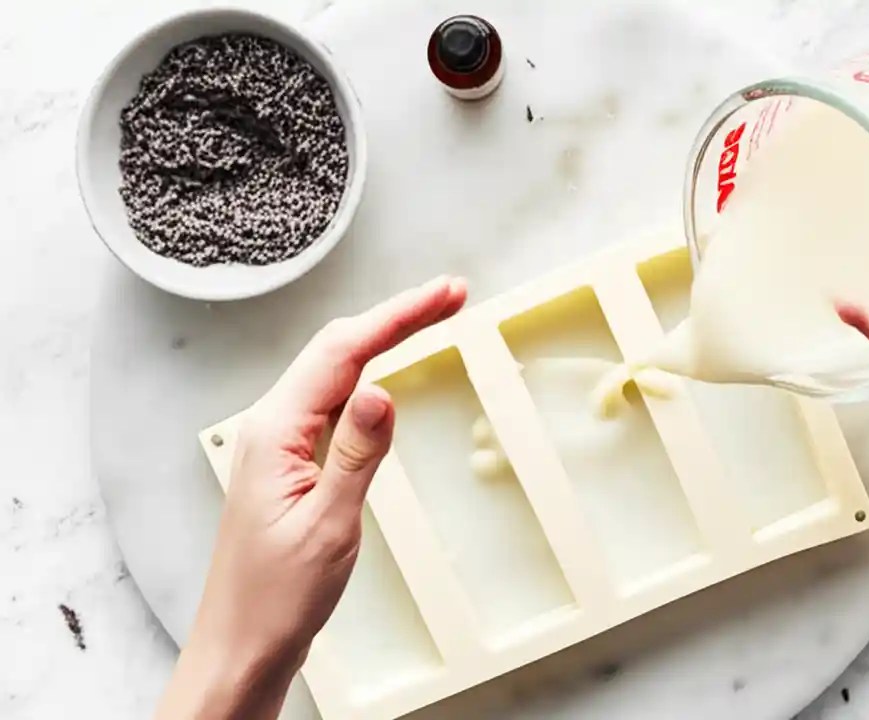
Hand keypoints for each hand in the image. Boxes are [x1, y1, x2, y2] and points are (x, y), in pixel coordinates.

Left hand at [157, 276, 466, 718]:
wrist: (241, 645)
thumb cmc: (276, 596)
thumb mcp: (328, 524)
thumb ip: (356, 453)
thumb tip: (382, 388)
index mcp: (275, 432)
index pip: (343, 351)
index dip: (399, 315)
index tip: (445, 295)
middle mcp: (271, 427)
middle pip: (337, 348)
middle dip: (396, 316)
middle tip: (452, 296)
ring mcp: (279, 444)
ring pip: (334, 372)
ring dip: (382, 340)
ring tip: (429, 318)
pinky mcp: (290, 463)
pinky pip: (331, 403)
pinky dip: (366, 376)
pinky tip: (384, 373)